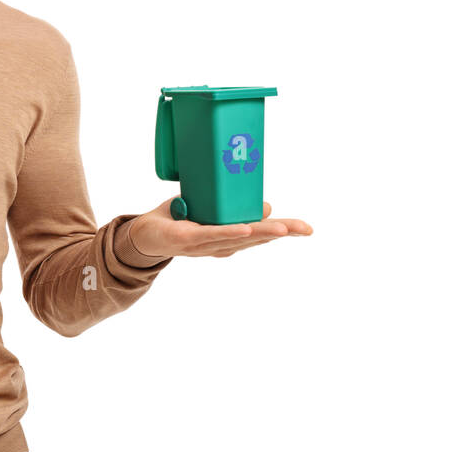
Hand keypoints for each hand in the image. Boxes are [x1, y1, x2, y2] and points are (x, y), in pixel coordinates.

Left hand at [130, 198, 312, 258]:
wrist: (142, 234)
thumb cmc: (178, 219)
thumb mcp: (211, 209)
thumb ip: (235, 208)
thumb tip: (266, 206)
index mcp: (229, 238)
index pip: (262, 235)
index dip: (286, 231)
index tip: (308, 229)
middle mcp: (220, 245)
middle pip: (255, 239)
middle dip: (282, 232)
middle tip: (306, 229)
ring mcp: (204, 244)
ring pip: (237, 238)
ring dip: (261, 233)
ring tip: (283, 229)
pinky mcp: (187, 238)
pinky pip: (210, 234)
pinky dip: (229, 232)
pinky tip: (245, 229)